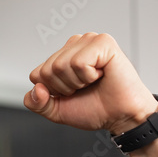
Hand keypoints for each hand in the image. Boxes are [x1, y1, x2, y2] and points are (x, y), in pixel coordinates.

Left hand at [23, 33, 157, 135]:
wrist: (121, 116)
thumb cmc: (95, 108)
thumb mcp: (56, 110)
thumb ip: (36, 103)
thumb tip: (36, 89)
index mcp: (62, 56)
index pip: (36, 75)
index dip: (53, 92)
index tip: (73, 93)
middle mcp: (74, 44)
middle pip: (47, 70)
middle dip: (65, 87)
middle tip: (85, 87)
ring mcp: (89, 40)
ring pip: (61, 65)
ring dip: (78, 82)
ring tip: (94, 81)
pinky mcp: (103, 42)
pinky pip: (78, 63)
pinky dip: (88, 76)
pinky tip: (101, 74)